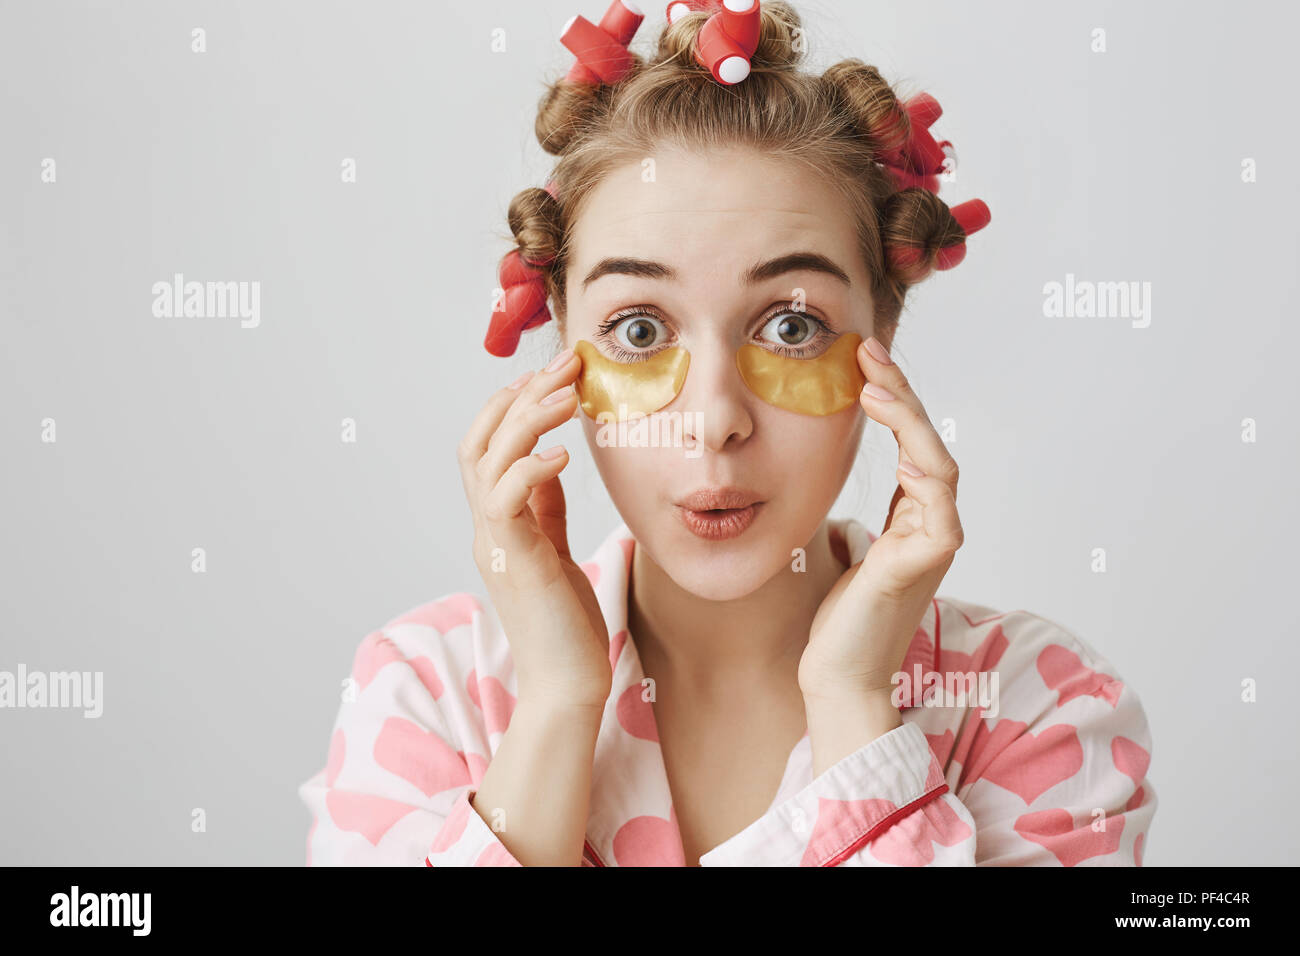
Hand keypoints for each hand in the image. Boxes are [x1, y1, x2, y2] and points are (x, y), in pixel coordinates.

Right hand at [457, 348, 612, 709]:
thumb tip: (550, 460)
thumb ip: (545, 507)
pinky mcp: (514, 562)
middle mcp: (488, 528)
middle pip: (481, 442)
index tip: (551, 375)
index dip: (512, 405)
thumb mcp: (554, 548)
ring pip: (488, 462)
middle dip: (521, 396)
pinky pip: (505, 502)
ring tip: (567, 394)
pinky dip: (529, 469)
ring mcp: (495, 544)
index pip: (487, 446)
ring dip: (526, 420)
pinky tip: (562, 455)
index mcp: (498, 522)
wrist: (567, 684)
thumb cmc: (565, 622)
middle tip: (566, 365)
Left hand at [798, 335, 963, 701]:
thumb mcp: (840, 548)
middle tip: (868, 351)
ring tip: (874, 386)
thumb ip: (853, 514)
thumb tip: (821, 472)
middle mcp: (930, 526)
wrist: (836, 676)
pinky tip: (895, 441)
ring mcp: (933, 544)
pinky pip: (939, 508)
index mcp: (910, 519)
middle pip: (927, 442)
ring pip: (939, 464)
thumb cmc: (836, 621)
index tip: (861, 361)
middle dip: (900, 392)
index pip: (909, 443)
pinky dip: (923, 469)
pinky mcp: (925, 564)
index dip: (891, 399)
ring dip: (908, 419)